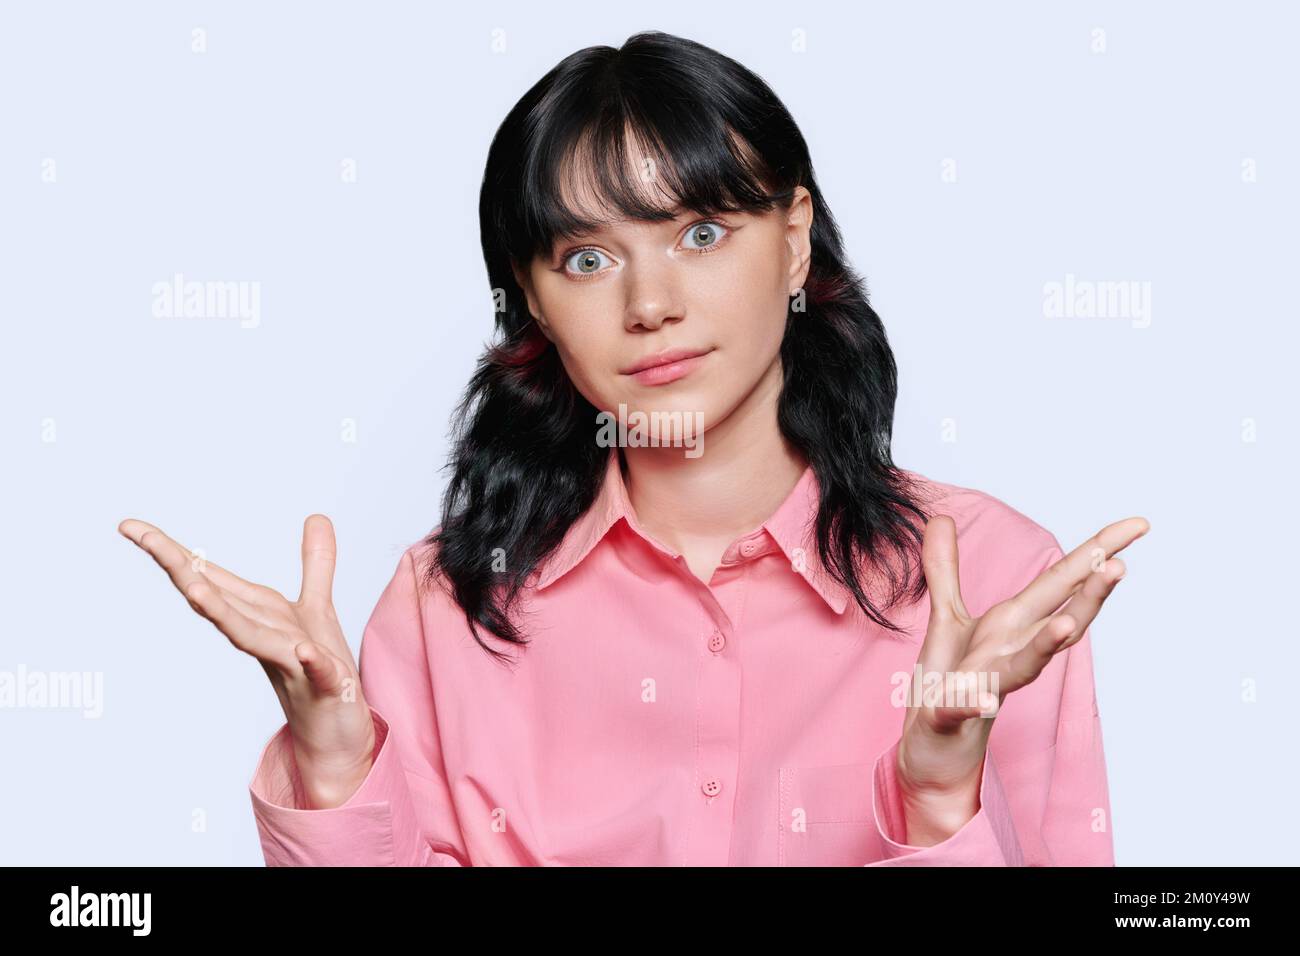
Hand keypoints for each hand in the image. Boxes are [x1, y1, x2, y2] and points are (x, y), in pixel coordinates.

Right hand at [118, 514, 376, 807]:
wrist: (336, 735)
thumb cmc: (319, 673)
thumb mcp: (317, 608)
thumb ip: (316, 563)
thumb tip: (316, 516)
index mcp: (258, 614)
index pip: (210, 577)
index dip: (172, 551)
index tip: (129, 525)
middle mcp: (264, 637)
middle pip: (217, 599)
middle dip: (181, 569)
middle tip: (140, 538)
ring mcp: (291, 664)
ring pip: (251, 637)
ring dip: (223, 616)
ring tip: (194, 592)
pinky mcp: (326, 688)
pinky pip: (319, 674)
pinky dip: (312, 662)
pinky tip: (304, 652)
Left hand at [895, 514, 1149, 843]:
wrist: (934, 751)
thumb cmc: (949, 683)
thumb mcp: (946, 619)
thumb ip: (945, 569)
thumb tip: (941, 516)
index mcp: (1012, 627)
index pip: (1061, 584)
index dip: (1097, 551)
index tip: (1140, 525)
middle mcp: (1010, 654)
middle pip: (1057, 621)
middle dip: (1088, 595)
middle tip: (1121, 565)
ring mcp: (985, 686)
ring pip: (1023, 666)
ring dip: (1046, 646)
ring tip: (1069, 625)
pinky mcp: (950, 715)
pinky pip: (961, 708)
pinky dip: (971, 702)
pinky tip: (979, 698)